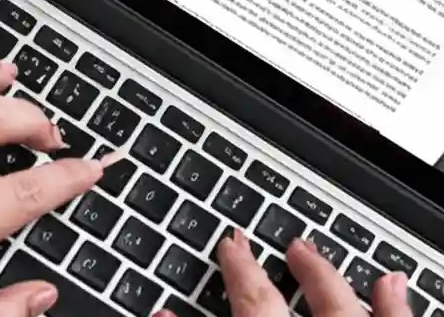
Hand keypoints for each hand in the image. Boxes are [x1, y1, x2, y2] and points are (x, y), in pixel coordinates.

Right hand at [155, 230, 410, 316]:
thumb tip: (159, 314)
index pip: (243, 305)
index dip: (228, 274)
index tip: (221, 249)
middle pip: (274, 306)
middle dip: (253, 273)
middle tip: (240, 245)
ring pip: (340, 307)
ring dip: (323, 276)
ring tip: (306, 248)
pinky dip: (395, 306)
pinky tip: (392, 282)